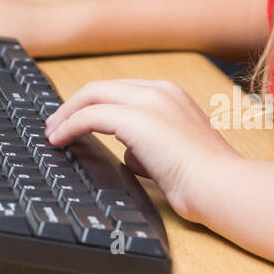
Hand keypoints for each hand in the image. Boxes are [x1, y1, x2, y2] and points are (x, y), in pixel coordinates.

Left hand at [45, 79, 240, 222]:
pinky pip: (90, 116)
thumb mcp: (172, 153)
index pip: (121, 90)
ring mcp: (149, 101)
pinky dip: (69, 126)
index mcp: (171, 94)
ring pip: (93, 95)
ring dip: (66, 114)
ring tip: (53, 132)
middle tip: (55, 124)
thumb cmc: (204, 179)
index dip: (94, 103)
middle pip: (102, 88)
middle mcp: (159, 90)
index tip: (76, 120)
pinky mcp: (136, 119)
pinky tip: (59, 140)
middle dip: (73, 105)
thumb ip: (149, 147)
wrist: (221, 186)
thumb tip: (128, 154)